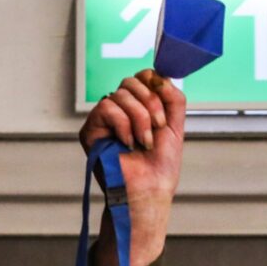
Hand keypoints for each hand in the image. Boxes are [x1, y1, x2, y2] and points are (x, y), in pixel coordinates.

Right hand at [78, 70, 186, 265]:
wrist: (149, 189)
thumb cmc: (160, 165)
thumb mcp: (175, 127)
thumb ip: (173, 98)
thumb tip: (160, 76)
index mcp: (140, 107)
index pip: (143, 76)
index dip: (154, 84)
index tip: (165, 107)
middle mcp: (121, 110)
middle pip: (131, 81)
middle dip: (151, 104)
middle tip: (157, 128)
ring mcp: (104, 119)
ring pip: (121, 94)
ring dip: (140, 119)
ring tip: (144, 142)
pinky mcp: (91, 130)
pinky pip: (107, 107)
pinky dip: (123, 124)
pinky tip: (127, 142)